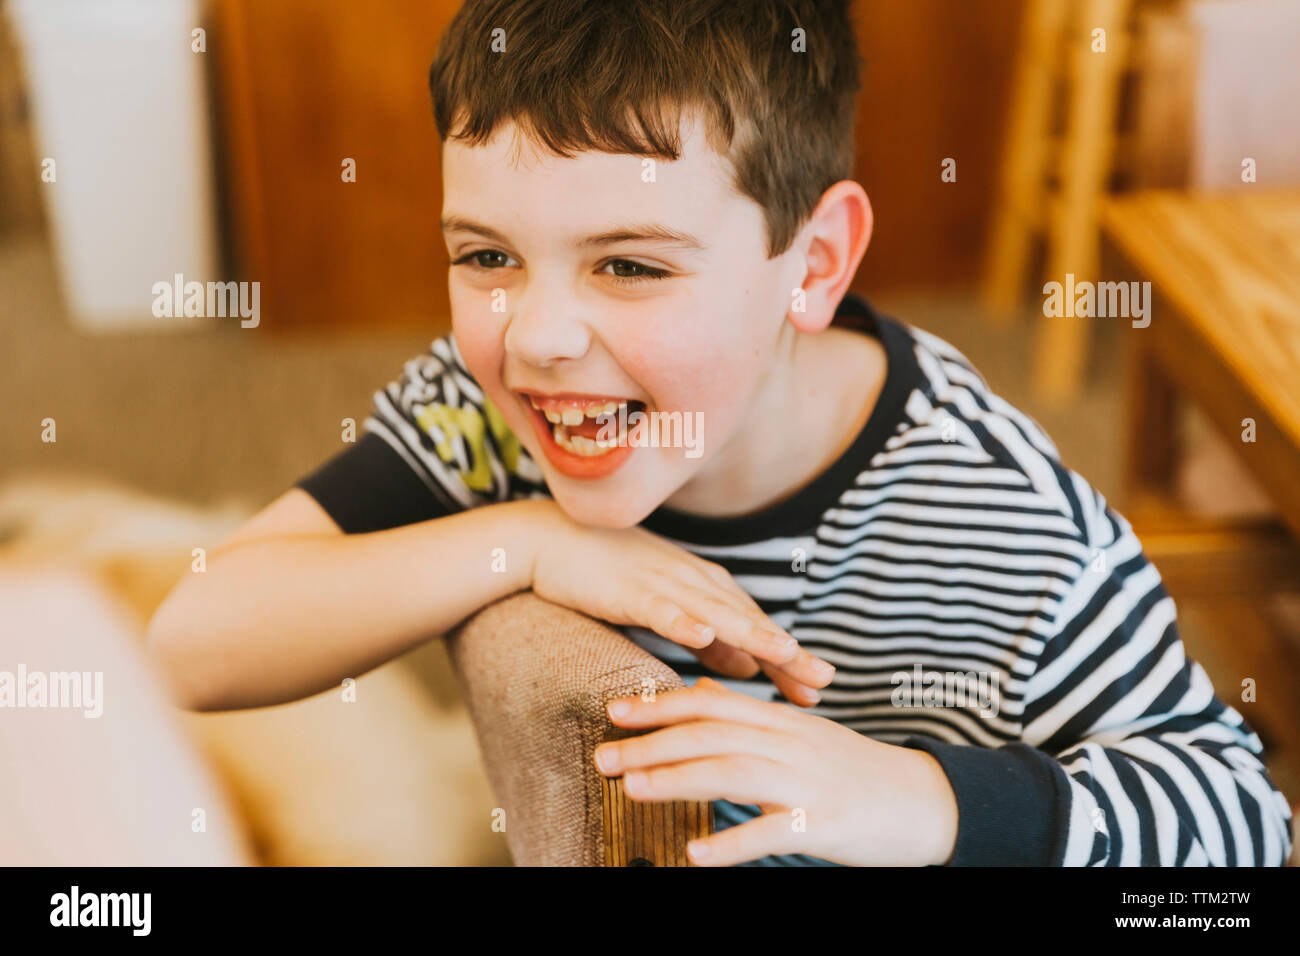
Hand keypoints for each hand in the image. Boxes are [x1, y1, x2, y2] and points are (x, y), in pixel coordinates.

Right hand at [529, 505, 834, 704]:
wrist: (550, 540)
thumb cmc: (608, 575)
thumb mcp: (669, 606)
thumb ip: (709, 635)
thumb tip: (751, 667)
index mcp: (704, 586)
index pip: (756, 625)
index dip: (789, 656)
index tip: (821, 687)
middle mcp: (692, 580)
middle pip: (748, 619)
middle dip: (787, 651)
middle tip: (823, 681)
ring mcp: (661, 581)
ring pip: (713, 611)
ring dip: (750, 632)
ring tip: (784, 653)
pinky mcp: (626, 588)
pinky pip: (657, 606)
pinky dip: (680, 619)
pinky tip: (700, 634)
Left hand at [593, 677, 959, 865]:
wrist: (924, 801)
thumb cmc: (855, 770)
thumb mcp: (802, 732)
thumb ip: (751, 716)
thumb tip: (704, 695)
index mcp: (780, 721)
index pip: (710, 705)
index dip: (660, 706)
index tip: (614, 710)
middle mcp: (789, 743)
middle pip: (711, 735)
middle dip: (652, 743)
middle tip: (603, 755)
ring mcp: (806, 782)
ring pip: (733, 771)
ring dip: (678, 779)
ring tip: (633, 788)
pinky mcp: (823, 823)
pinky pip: (770, 833)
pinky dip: (731, 842)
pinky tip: (696, 853)